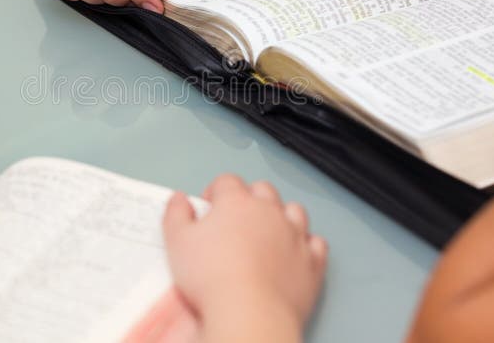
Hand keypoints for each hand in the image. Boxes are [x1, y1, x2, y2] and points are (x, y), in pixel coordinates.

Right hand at [163, 175, 327, 341]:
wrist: (249, 313)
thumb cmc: (212, 278)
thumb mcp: (177, 242)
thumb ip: (176, 215)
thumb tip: (179, 200)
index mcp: (237, 203)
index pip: (227, 182)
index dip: (216, 191)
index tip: (210, 205)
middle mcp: (269, 212)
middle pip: (263, 190)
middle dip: (249, 197)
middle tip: (236, 217)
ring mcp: (294, 235)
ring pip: (294, 211)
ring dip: (282, 215)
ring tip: (268, 229)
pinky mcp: (311, 262)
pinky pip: (316, 243)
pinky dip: (307, 244)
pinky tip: (296, 250)